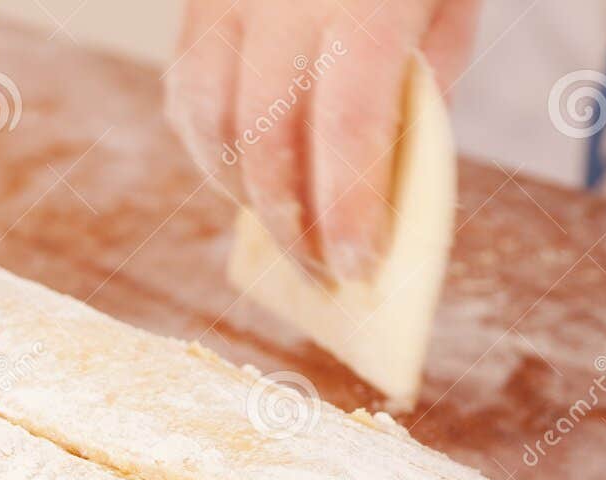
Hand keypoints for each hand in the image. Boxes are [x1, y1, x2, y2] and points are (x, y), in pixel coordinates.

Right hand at [163, 0, 477, 280]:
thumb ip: (419, 81)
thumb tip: (379, 179)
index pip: (345, 129)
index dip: (346, 210)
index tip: (357, 266)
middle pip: (267, 138)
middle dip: (292, 222)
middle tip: (322, 272)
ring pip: (209, 120)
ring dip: (243, 190)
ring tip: (284, 225)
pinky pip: (186, 86)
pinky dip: (209, 144)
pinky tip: (242, 171)